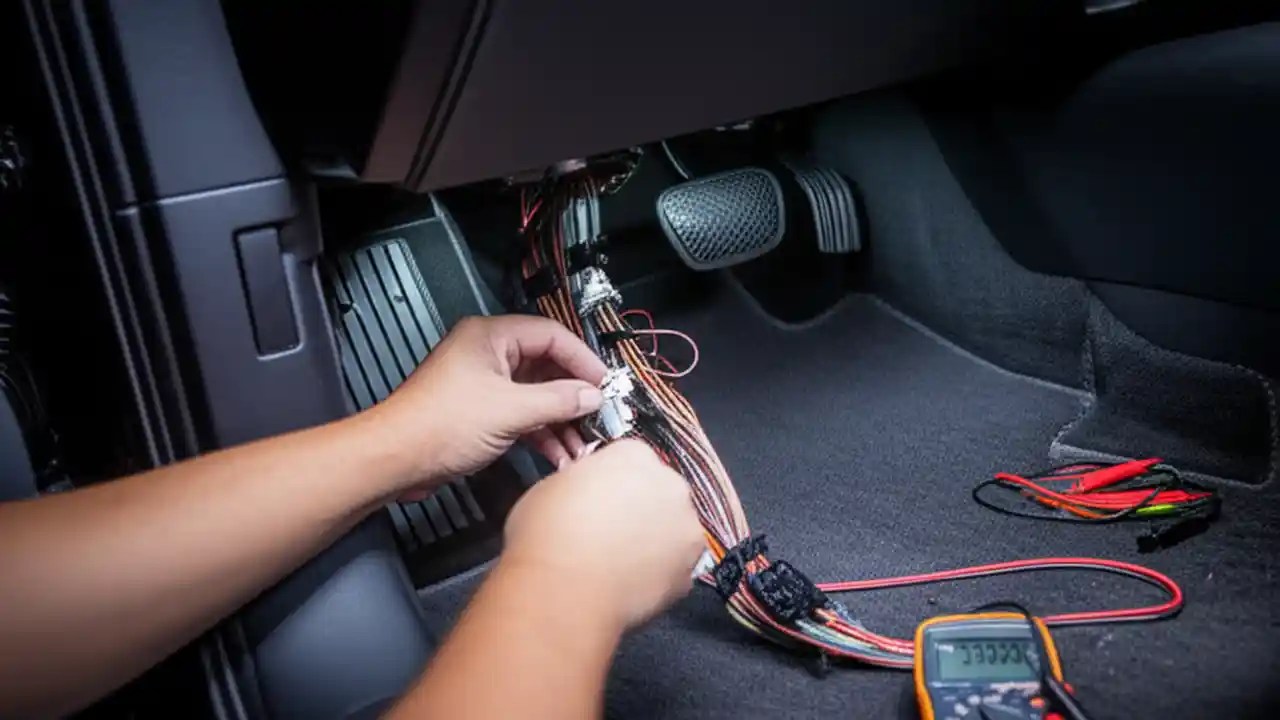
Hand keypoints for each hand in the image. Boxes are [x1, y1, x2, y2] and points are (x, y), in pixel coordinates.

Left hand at [367, 315, 606, 498]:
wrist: (394, 460)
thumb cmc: (434, 424)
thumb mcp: (510, 410)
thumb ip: (557, 400)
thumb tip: (591, 395)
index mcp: (490, 337)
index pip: (551, 335)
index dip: (582, 359)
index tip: (604, 382)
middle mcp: (487, 354)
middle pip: (546, 366)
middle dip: (574, 395)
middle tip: (600, 413)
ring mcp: (484, 384)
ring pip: (536, 395)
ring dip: (561, 420)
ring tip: (584, 442)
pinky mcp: (481, 413)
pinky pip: (523, 416)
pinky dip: (542, 433)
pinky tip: (560, 453)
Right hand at [501, 439, 705, 631]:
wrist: (565, 592)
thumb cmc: (547, 536)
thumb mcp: (551, 485)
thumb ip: (583, 480)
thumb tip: (586, 492)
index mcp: (634, 455)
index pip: (631, 458)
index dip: (613, 479)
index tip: (600, 496)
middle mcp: (669, 484)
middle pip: (659, 489)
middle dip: (641, 506)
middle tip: (609, 529)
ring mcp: (685, 528)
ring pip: (673, 528)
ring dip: (655, 539)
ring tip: (619, 560)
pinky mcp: (689, 571)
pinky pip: (676, 566)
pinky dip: (659, 573)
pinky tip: (628, 582)